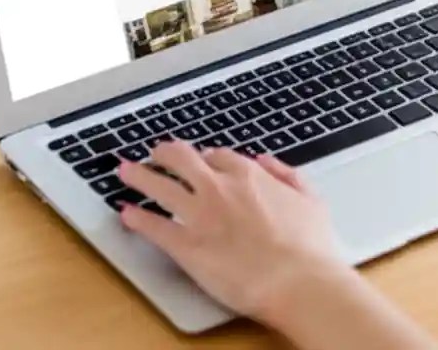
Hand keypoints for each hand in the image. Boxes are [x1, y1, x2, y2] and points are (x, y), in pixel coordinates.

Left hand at [117, 142, 348, 320]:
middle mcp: (219, 188)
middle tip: (155, 155)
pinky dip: (136, 219)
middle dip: (164, 154)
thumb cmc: (310, 248)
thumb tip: (268, 162)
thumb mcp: (311, 201)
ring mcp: (198, 215)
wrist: (298, 282)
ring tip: (126, 173)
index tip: (201, 161)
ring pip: (157, 186)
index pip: (218, 155)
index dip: (206, 157)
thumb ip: (289, 176)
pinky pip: (152, 226)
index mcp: (249, 176)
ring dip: (139, 177)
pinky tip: (127, 215)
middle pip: (181, 159)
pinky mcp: (184, 245)